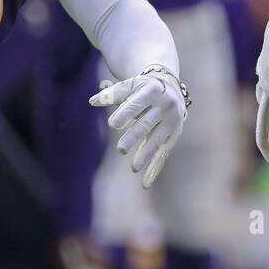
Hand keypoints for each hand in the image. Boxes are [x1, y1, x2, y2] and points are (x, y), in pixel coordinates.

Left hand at [90, 66, 189, 187]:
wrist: (171, 88)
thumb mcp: (129, 86)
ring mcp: (172, 121)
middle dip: (134, 136)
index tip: (112, 124)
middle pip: (147, 123)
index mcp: (152, 90)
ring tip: (134, 167)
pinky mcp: (175, 134)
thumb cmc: (142, 88)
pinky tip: (145, 182)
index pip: (136, 103)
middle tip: (121, 149)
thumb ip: (111, 94)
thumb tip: (93, 101)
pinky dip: (155, 168)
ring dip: (146, 154)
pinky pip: (164, 153)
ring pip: (157, 140)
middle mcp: (165, 105)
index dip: (125, 113)